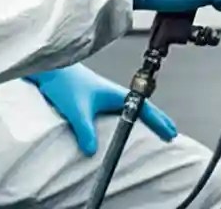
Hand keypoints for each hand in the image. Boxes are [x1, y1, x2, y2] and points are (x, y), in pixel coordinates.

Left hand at [26, 64, 176, 155]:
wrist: (49, 69)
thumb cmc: (64, 82)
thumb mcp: (77, 110)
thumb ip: (85, 131)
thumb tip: (92, 152)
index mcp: (116, 94)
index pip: (145, 109)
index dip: (159, 122)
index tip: (171, 133)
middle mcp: (113, 94)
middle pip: (142, 109)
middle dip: (157, 121)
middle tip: (169, 134)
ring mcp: (104, 96)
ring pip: (131, 109)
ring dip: (143, 119)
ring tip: (152, 131)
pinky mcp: (94, 99)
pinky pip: (118, 111)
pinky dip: (127, 119)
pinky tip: (122, 126)